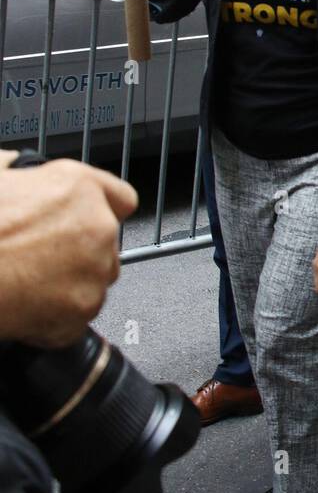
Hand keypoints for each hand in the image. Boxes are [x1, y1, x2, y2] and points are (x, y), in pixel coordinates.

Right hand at [0, 159, 137, 345]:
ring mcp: (94, 270)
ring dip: (67, 287)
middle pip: (105, 246)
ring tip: (24, 282)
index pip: (120, 198)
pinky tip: (23, 305)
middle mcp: (96, 226)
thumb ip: (23, 172)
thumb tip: (22, 172)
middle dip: (78, 254)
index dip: (101, 210)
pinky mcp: (82, 310)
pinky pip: (75, 318)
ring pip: (92, 283)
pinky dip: (53, 320)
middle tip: (37, 259)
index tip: (89, 221)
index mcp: (78, 187)